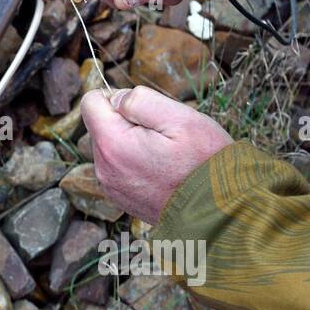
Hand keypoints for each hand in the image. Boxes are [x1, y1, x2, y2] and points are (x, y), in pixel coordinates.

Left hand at [81, 86, 231, 222]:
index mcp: (111, 145)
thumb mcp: (179, 117)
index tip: (146, 112)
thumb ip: (139, 99)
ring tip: (166, 155)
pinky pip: (121, 166)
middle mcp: (103, 168)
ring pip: (112, 145)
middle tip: (163, 137)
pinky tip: (163, 171)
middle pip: (102, 124)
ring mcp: (111, 186)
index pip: (90, 102)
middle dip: (128, 121)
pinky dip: (138, 161)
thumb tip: (116, 99)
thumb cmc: (204, 162)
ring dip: (134, 142)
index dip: (118, 97)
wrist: (220, 211)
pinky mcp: (121, 197)